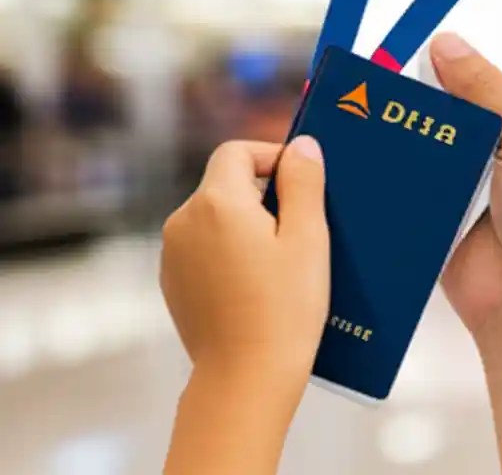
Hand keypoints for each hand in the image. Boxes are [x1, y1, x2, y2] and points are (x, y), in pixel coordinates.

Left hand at [160, 138, 329, 381]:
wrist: (246, 377)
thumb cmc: (285, 308)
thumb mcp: (308, 239)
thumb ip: (304, 183)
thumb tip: (301, 145)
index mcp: (217, 202)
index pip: (237, 152)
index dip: (271, 157)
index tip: (302, 181)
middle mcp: (184, 221)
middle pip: (225, 184)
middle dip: (263, 196)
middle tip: (302, 229)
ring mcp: (173, 254)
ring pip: (215, 218)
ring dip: (246, 225)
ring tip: (282, 262)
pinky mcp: (173, 282)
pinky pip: (204, 249)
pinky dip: (230, 253)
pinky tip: (258, 285)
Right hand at [428, 35, 501, 473]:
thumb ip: (489, 87)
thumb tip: (447, 40)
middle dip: (469, 48)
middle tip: (426, 1)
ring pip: (468, 109)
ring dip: (438, 87)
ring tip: (394, 38)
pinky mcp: (469, 189)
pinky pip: (441, 147)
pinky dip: (418, 127)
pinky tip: (383, 94)